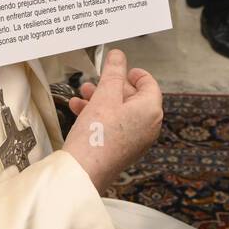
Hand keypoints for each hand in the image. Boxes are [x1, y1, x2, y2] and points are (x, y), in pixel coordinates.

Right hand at [63, 49, 161, 192]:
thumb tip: (118, 56)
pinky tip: (78, 110)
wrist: (84, 171)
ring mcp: (136, 140)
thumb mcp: (104, 95)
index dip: (134, 73)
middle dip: (111, 86)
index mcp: (150, 111)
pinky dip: (99, 115)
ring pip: (120, 111)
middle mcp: (148, 126)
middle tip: (94, 81)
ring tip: (81, 95)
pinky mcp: (122, 150)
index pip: (149, 84)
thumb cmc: (97, 136)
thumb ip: (113, 73)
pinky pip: (114, 126)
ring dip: (101, 100)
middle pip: (133, 97)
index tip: (120, 67)